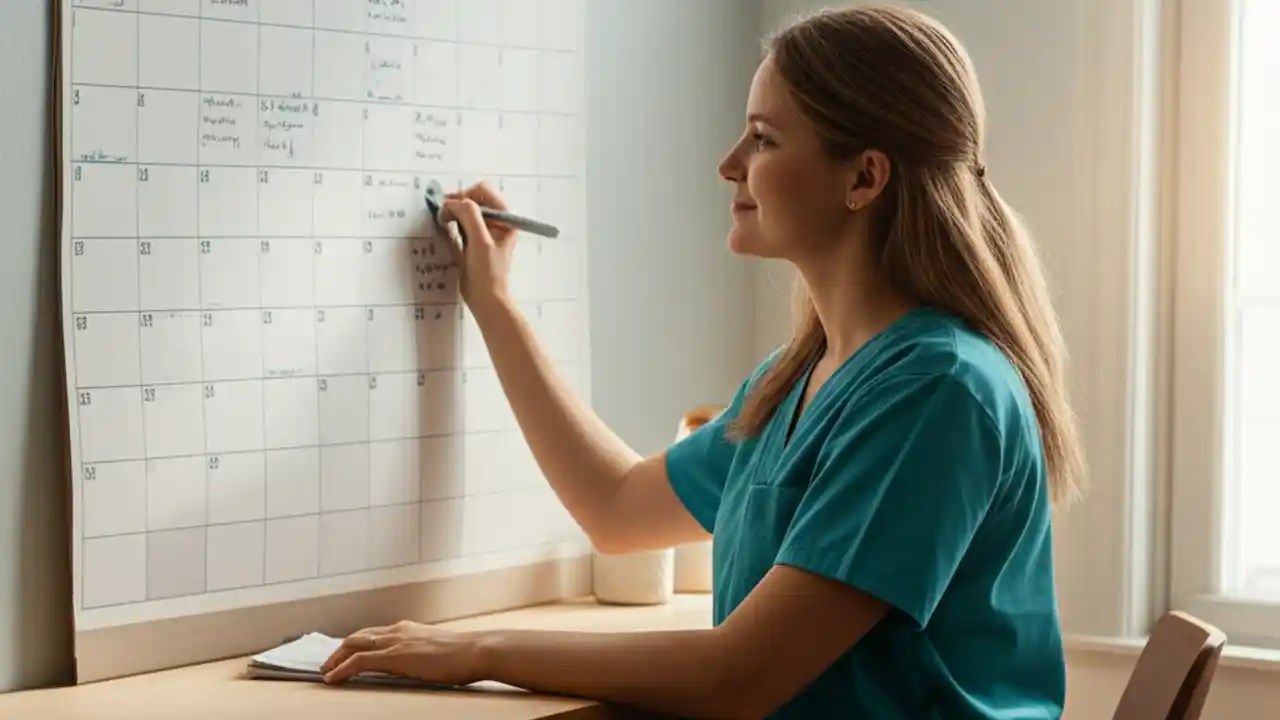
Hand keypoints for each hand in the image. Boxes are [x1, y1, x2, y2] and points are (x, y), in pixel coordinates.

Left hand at [319, 620, 484, 686]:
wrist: (476, 651)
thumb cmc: (465, 654)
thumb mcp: (438, 650)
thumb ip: (423, 653)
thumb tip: (420, 664)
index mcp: (408, 629)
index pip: (373, 633)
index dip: (356, 644)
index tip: (345, 654)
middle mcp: (398, 630)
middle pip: (358, 636)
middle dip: (340, 650)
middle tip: (328, 664)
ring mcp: (395, 641)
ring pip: (354, 645)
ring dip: (336, 658)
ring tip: (326, 672)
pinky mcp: (394, 656)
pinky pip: (359, 661)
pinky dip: (342, 669)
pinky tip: (332, 679)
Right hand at [440, 181, 517, 312]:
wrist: (486, 300)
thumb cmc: (487, 274)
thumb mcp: (480, 242)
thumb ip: (470, 216)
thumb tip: (453, 202)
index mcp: (505, 218)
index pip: (483, 192)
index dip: (465, 196)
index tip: (451, 209)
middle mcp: (496, 221)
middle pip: (472, 199)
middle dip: (456, 204)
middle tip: (443, 217)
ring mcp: (485, 231)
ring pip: (464, 210)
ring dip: (453, 214)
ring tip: (445, 224)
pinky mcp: (473, 240)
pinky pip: (460, 224)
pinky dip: (451, 225)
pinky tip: (447, 233)